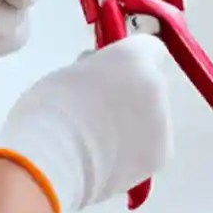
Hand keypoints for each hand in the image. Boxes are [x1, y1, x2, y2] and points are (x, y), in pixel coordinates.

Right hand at [0, 35, 173, 212]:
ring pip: (150, 118)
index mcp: (133, 58)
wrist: (50, 165)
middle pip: (149, 86)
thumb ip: (93, 70)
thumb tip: (100, 76)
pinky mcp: (160, 155)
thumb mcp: (65, 75)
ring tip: (94, 143)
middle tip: (95, 112)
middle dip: (128, 95)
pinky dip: (131, 152)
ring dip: (130, 125)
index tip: (111, 71)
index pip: (148, 47)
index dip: (129, 60)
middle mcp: (157, 87)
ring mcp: (163, 123)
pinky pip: (147, 146)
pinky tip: (103, 161)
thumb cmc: (49, 113)